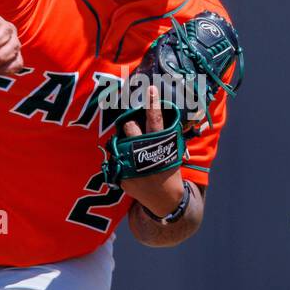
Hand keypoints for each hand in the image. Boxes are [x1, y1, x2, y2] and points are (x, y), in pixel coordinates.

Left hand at [117, 85, 185, 215]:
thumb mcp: (173, 151)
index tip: (150, 88)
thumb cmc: (169, 170)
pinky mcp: (122, 179)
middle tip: (132, 124)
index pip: (156, 120)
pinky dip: (122, 160)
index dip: (153, 103)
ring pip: (119, 143)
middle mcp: (144, 156)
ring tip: (132, 148)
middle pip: (129, 128)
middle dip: (129, 123)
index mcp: (160, 146)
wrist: (164, 200)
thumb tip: (165, 111)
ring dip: (124, 141)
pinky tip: (130, 166)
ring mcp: (131, 168)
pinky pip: (116, 160)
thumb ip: (168, 134)